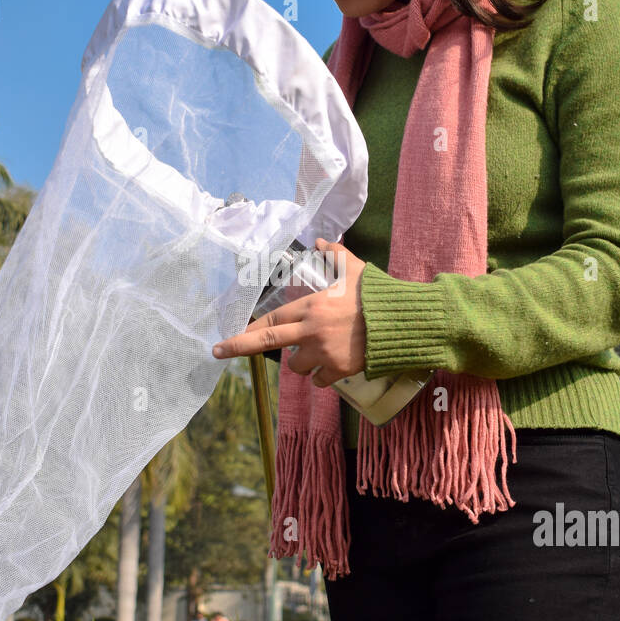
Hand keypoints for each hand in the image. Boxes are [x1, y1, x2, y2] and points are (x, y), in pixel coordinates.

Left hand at [211, 238, 366, 387]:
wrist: (400, 323)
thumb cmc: (376, 295)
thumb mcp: (355, 269)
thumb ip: (336, 255)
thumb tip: (322, 240)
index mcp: (311, 306)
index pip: (271, 319)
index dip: (248, 327)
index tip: (227, 335)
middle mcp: (311, 330)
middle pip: (266, 341)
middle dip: (239, 347)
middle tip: (219, 352)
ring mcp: (323, 352)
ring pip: (296, 366)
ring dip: (301, 363)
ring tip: (317, 353)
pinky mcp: (338, 370)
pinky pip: (319, 380)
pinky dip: (322, 376)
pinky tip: (333, 367)